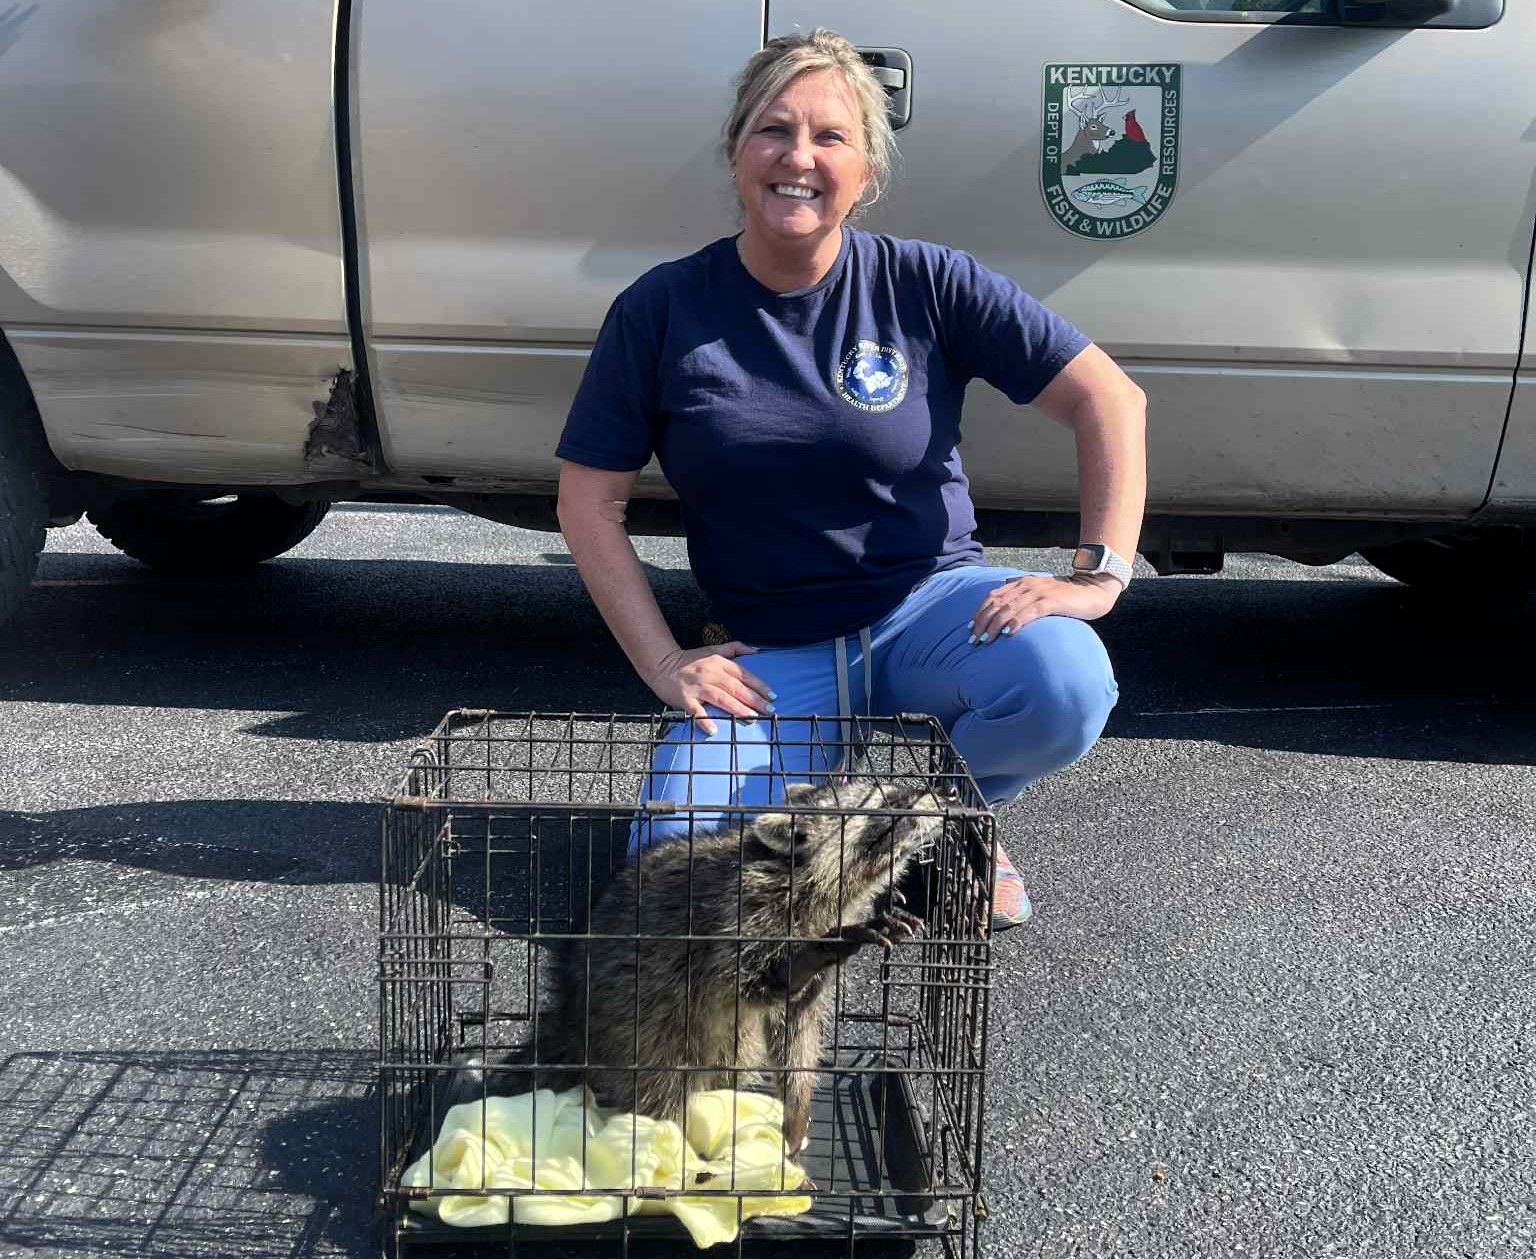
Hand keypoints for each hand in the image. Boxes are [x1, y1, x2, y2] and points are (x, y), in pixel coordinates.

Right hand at [644, 641, 774, 734]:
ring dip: (737, 709)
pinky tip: (713, 730)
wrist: (662, 664)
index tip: (773, 696)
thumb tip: (757, 650)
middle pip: (735, 688)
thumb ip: (736, 648)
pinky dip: (704, 721)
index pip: (743, 675)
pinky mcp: (685, 699)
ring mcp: (698, 687)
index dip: (759, 685)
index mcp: (719, 663)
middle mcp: (710, 674)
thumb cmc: (691, 659)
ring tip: (751, 719)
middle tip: (769, 710)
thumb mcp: (714, 649)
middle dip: (754, 700)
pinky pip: (696, 711)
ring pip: (720, 699)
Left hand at [967, 573, 1120, 643]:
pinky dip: (1016, 623)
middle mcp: (1027, 585)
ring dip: (994, 626)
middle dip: (982, 623)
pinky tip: (1007, 634)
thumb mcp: (1038, 594)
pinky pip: (1030, 612)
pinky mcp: (1052, 601)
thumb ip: (1020, 597)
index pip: (992, 596)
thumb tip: (1000, 602)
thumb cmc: (1063, 597)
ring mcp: (1039, 592)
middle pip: (996, 604)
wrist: (1091, 590)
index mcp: (1021, 583)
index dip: (978, 612)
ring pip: (1009, 609)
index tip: (969, 629)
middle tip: (973, 640)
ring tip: (985, 640)